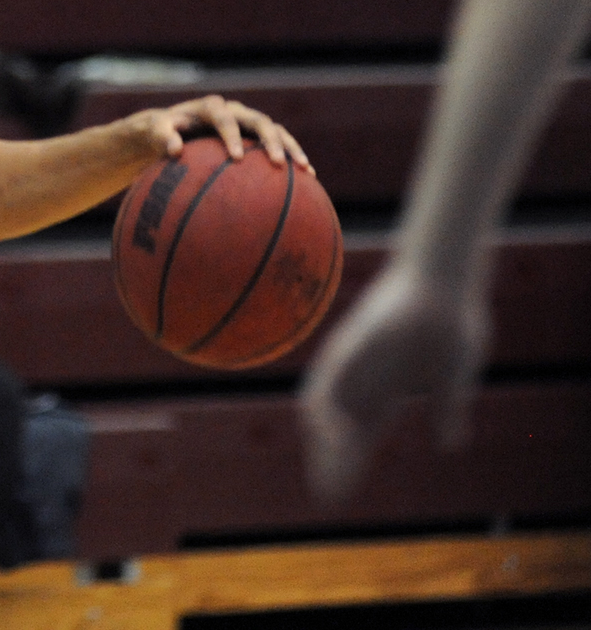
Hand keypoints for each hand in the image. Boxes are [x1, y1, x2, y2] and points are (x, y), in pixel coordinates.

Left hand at [124, 94, 311, 169]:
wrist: (172, 129)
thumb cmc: (162, 132)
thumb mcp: (154, 131)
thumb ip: (161, 136)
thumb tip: (174, 150)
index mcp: (210, 107)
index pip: (223, 117)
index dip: (231, 135)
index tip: (235, 158)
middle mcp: (234, 111)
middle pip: (259, 120)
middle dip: (270, 141)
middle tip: (278, 163)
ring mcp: (248, 122)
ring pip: (276, 131)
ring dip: (290, 148)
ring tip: (305, 170)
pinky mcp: (256, 135)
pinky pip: (279, 144)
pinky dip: (293, 157)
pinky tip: (308, 177)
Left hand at [298, 261, 489, 501]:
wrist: (444, 279)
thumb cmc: (450, 322)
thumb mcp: (453, 377)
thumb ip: (448, 410)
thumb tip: (450, 444)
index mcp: (383, 390)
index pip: (357, 436)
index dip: (348, 465)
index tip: (338, 495)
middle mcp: (360, 377)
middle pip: (336, 428)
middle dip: (330, 462)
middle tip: (326, 496)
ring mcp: (351, 361)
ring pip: (324, 407)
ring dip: (323, 442)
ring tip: (326, 476)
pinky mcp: (349, 344)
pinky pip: (329, 378)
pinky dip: (325, 407)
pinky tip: (326, 433)